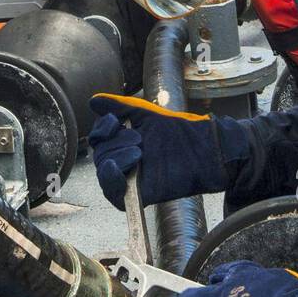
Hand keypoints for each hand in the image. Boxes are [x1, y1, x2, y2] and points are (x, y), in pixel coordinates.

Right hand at [88, 94, 248, 210]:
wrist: (204, 148)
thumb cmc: (178, 131)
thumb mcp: (145, 113)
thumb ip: (120, 107)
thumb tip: (93, 101)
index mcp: (124, 141)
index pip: (99, 138)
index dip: (101, 129)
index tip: (114, 121)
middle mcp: (124, 159)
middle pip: (100, 154)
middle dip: (114, 143)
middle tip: (138, 139)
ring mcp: (132, 177)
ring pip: (105, 172)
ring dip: (116, 158)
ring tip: (138, 151)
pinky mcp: (140, 194)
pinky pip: (115, 195)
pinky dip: (112, 182)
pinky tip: (117, 170)